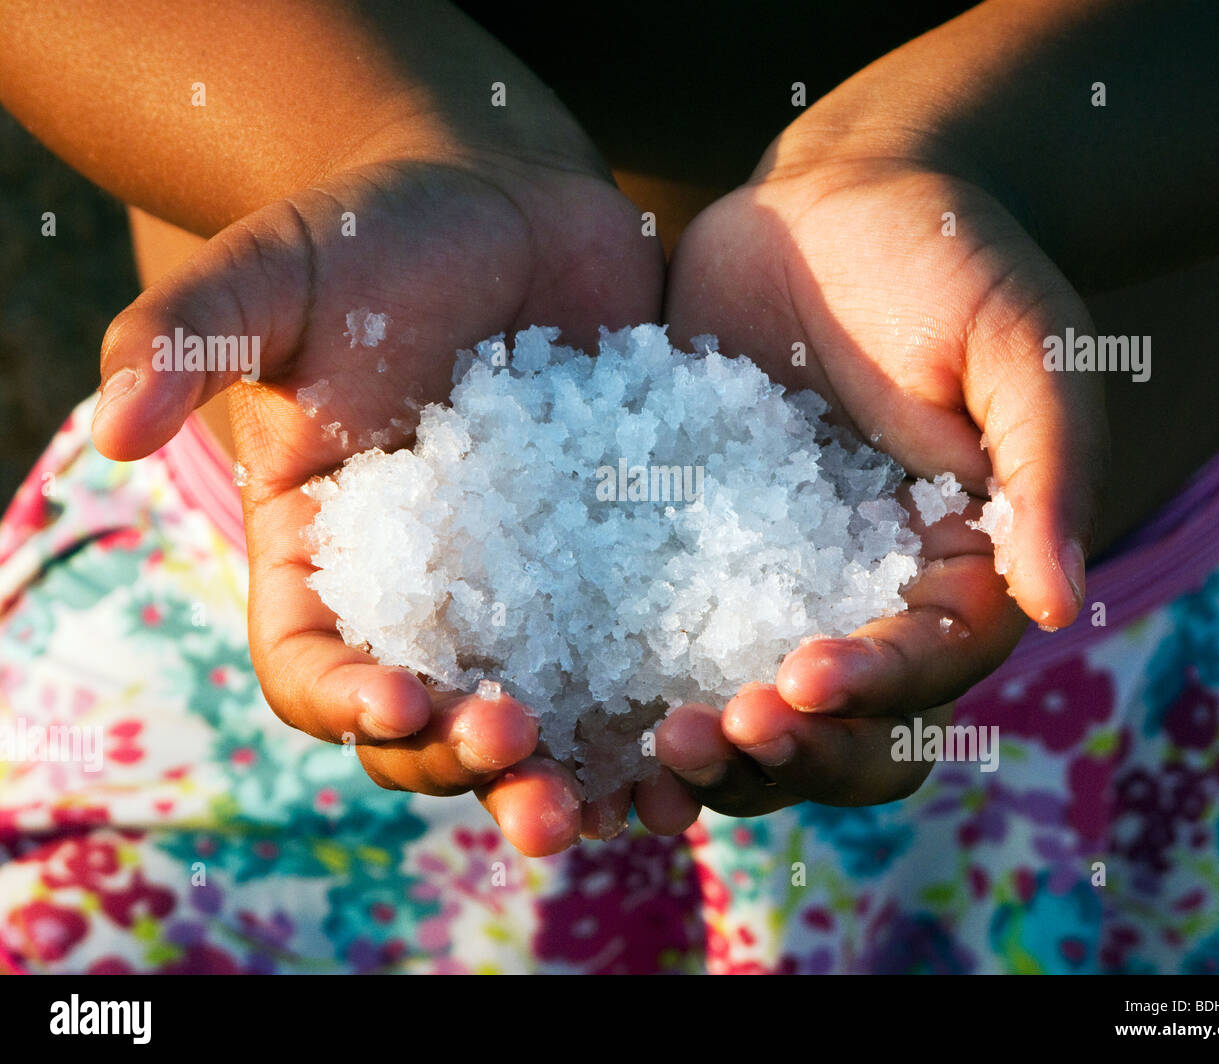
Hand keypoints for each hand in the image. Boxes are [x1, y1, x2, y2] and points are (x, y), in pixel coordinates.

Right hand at [92, 128, 667, 855]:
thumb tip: (103, 426)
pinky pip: (641, 643)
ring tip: (641, 797)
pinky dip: (671, 695)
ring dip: (585, 769)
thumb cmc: (371, 233)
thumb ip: (187, 340)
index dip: (347, 702)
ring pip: (548, 708)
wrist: (504, 204)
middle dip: (477, 765)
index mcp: (326, 557)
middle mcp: (428, 594)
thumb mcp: (273, 275)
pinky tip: (721, 723)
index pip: (313, 665)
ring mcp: (528, 583)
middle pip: (435, 722)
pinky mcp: (615, 555)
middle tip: (533, 780)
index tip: (402, 702)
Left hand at [653, 147, 1107, 815]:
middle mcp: (866, 600)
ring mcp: (773, 584)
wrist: (829, 206)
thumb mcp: (1021, 348)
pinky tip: (572, 686)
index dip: (875, 691)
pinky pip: (662, 628)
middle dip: (778, 749)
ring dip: (703, 743)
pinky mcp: (693, 550)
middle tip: (701, 737)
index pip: (927, 667)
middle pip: (835, 724)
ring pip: (744, 701)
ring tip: (645, 740)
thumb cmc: (945, 260)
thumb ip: (1048, 469)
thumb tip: (1062, 604)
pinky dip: (626, 677)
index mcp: (958, 576)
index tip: (806, 680)